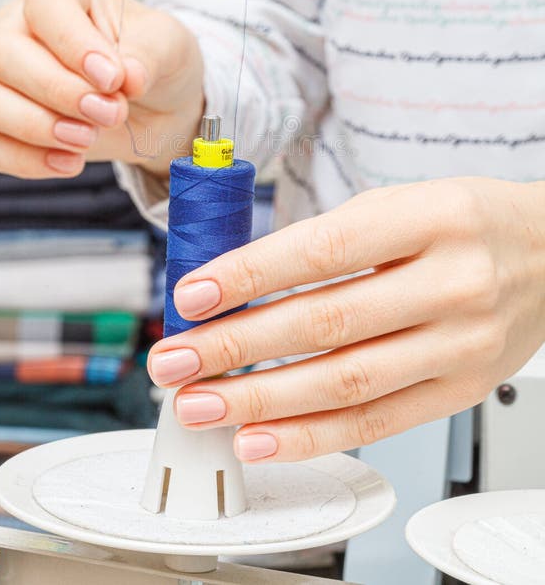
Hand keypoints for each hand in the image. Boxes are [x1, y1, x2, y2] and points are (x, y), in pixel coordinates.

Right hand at [0, 0, 203, 177]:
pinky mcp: (4, 122)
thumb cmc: (154, 60)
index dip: (73, 42)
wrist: (159, 106)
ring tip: (87, 139)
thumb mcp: (169, 46)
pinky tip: (70, 161)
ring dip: (35, 126)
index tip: (111, 77)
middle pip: (5, 53)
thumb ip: (149, 55)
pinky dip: (27, 159)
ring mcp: (5, 75)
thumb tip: (126, 77)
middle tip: (110, 113)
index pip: (45, 1)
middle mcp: (22, 25)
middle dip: (59, 91)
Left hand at [148, 178, 544, 461]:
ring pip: (346, 382)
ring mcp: (461, 344)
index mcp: (431, 218)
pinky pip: (378, 422)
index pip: (325, 250)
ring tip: (201, 403)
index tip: (192, 296)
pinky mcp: (461, 391)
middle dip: (237, 347)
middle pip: (328, 323)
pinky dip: (312, 435)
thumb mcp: (401, 203)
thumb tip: (238, 284)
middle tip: (175, 360)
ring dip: (260, 400)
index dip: (251, 276)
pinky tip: (259, 437)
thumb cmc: (465, 222)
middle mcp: (452, 283)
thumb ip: (327, 239)